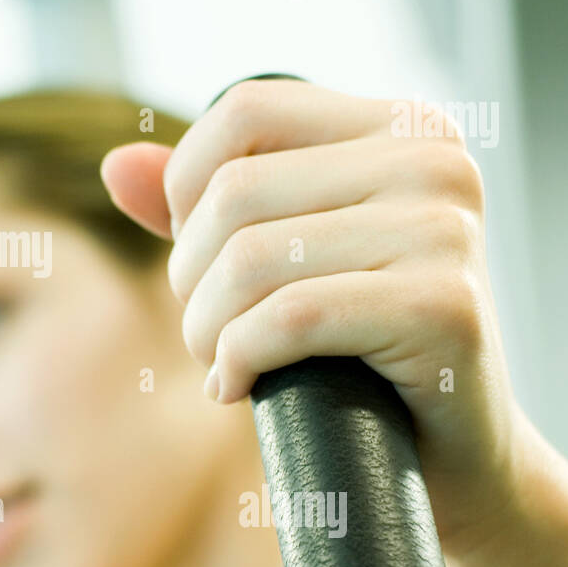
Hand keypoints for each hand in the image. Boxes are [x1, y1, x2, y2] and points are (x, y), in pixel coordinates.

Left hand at [99, 78, 524, 556]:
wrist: (451, 456)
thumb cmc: (356, 350)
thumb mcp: (281, 258)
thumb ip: (204, 204)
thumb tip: (116, 165)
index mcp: (402, 127)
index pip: (245, 110)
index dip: (187, 186)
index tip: (200, 257)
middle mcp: (435, 162)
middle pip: (236, 191)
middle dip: (192, 275)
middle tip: (209, 331)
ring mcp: (447, 231)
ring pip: (251, 257)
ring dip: (207, 328)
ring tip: (222, 362)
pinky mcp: (445, 308)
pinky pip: (289, 318)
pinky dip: (239, 360)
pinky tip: (238, 387)